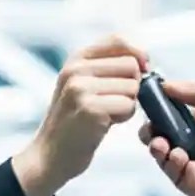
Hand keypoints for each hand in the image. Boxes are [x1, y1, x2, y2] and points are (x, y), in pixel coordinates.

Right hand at [14, 35, 148, 195]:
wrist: (49, 155)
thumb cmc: (73, 121)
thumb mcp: (81, 84)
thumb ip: (106, 68)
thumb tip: (144, 60)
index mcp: (76, 59)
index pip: (118, 40)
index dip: (137, 55)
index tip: (141, 70)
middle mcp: (76, 70)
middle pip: (131, 65)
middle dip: (131, 85)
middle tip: (113, 102)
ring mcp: (81, 89)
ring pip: (132, 87)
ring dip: (127, 103)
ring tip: (106, 114)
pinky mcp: (91, 109)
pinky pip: (129, 106)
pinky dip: (124, 117)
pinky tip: (105, 124)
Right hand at [138, 79, 194, 195]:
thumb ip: (194, 93)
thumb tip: (164, 84)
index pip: (174, 119)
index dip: (158, 116)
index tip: (146, 111)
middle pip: (169, 144)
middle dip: (155, 139)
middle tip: (151, 135)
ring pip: (174, 166)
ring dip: (164, 157)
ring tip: (165, 148)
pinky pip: (188, 186)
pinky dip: (180, 175)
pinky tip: (184, 163)